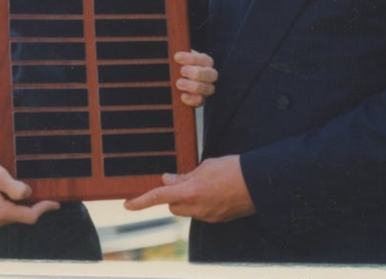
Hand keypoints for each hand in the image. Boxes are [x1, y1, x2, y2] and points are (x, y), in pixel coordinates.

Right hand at [0, 152, 59, 230]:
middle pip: (19, 216)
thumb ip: (14, 187)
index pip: (28, 216)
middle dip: (28, 204)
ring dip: (15, 204)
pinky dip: (5, 206)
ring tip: (12, 184)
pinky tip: (2, 190)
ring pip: (9, 216)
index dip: (43, 208)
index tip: (55, 202)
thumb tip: (29, 195)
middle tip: (30, 184)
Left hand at [124, 155, 254, 222]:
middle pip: (172, 206)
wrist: (258, 183)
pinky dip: (201, 204)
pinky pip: (201, 213)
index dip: (141, 201)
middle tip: (182, 181)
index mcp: (190, 192)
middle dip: (172, 196)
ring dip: (187, 200)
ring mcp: (207, 216)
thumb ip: (184, 175)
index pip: (159, 197)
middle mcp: (197, 208)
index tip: (127, 204)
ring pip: (186, 210)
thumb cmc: (233, 169)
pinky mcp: (217, 220)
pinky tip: (213, 192)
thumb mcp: (206, 166)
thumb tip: (168, 180)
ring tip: (203, 184)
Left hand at [174, 50, 216, 106]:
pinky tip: (183, 96)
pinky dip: (192, 99)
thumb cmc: (175, 66)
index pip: (204, 59)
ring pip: (209, 88)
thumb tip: (174, 55)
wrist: (170, 80)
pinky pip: (201, 101)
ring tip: (179, 83)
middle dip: (197, 73)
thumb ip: (178, 57)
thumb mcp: (177, 60)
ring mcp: (206, 88)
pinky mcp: (200, 100)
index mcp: (205, 62)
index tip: (176, 57)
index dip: (191, 58)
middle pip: (212, 74)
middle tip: (182, 71)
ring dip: (193, 86)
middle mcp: (208, 75)